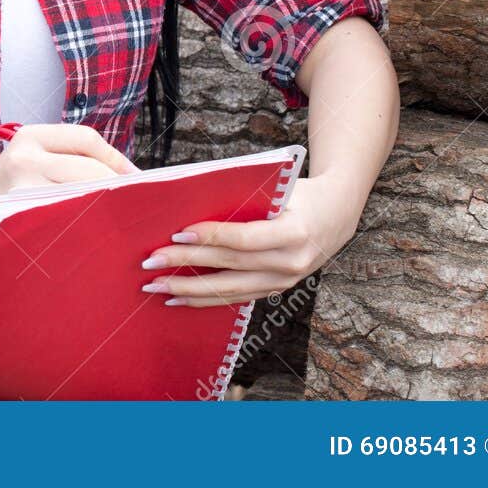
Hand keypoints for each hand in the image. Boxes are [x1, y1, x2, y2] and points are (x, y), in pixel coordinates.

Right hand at [0, 124, 141, 261]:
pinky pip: (68, 223)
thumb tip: (127, 175)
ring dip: (105, 212)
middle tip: (133, 207)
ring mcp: (21, 190)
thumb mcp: (29, 161)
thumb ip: (67, 160)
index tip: (135, 178)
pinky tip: (94, 238)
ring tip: (117, 224)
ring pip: (83, 198)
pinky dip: (86, 229)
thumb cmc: (7, 193)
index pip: (86, 139)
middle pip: (90, 171)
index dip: (117, 158)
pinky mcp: (22, 220)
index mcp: (29, 137)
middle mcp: (24, 158)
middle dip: (116, 190)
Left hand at [136, 174, 363, 307]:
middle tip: (151, 261)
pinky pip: (236, 298)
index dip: (211, 237)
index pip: (245, 238)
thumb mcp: (278, 188)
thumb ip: (242, 198)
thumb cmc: (298, 192)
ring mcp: (285, 281)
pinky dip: (205, 299)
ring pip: (230, 290)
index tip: (178, 232)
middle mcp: (292, 262)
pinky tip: (177, 299)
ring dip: (189, 289)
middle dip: (187, 264)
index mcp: (295, 232)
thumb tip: (188, 199)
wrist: (336, 215)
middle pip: (231, 266)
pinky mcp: (275, 290)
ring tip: (155, 286)